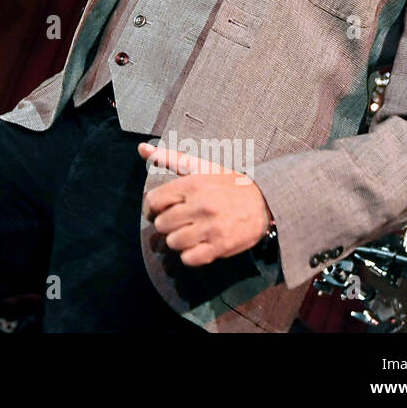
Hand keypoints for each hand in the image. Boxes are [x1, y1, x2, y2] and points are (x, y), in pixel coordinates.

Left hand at [138, 141, 271, 267]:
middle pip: (161, 224)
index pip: (153, 201)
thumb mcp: (200, 166)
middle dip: (165, 224)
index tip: (157, 211)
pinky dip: (189, 255)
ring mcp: (211, 227)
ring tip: (187, 233)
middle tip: (176, 222)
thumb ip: (168, 158)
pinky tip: (196, 245)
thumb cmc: (228, 183)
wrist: (265, 202)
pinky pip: (190, 259)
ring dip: (176, 240)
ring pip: (173, 242)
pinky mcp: (221, 246)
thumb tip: (141, 148)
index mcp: (192, 185)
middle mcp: (200, 206)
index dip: (151, 208)